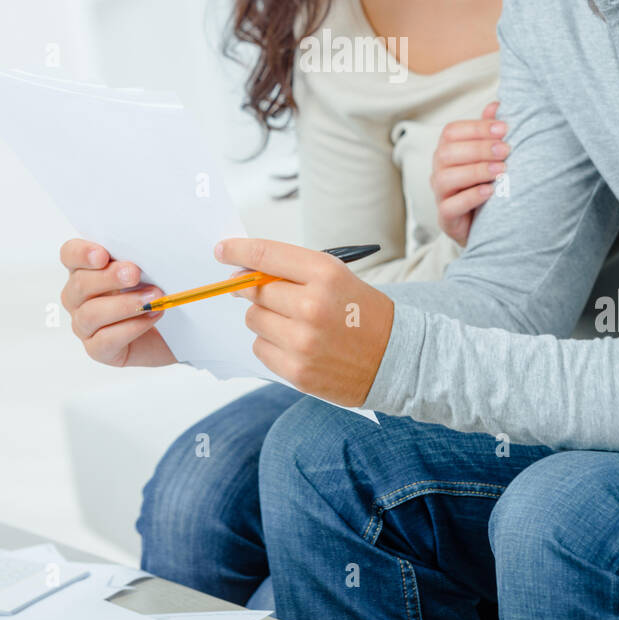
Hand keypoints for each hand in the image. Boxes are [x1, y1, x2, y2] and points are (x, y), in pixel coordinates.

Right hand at [59, 238, 174, 366]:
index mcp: (86, 269)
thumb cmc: (154, 290)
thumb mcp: (149, 267)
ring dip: (124, 304)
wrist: (173, 328)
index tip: (103, 255)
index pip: (70, 254)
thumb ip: (140, 256)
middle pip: (80, 284)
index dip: (81, 253)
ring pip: (91, 314)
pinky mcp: (98, 349)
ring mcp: (85, 325)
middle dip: (109, 277)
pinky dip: (132, 327)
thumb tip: (148, 245)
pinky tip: (152, 316)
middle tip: (134, 273)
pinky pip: (105, 340)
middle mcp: (79, 297)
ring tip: (153, 298)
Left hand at [215, 237, 393, 405]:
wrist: (396, 358)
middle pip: (254, 290)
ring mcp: (303, 341)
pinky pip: (260, 348)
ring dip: (266, 319)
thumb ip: (292, 271)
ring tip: (294, 323)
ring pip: (254, 320)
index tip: (222, 249)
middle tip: (267, 293)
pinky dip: (271, 344)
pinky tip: (296, 344)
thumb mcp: (336, 278)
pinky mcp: (297, 370)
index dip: (238, 250)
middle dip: (254, 289)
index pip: (267, 255)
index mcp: (325, 274)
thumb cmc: (363, 313)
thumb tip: (243, 272)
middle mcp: (312, 305)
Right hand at [431, 100, 508, 245]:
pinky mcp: (445, 217)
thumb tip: (497, 105)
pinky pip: (450, 206)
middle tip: (506, 149)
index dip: (476, 128)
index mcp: (446, 150)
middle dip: (478, 149)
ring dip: (476, 171)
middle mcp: (439, 170)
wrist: (483, 223)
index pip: (452, 132)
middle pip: (447, 153)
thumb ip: (488, 132)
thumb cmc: (483, 182)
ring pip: (446, 178)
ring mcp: (440, 193)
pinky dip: (470, 197)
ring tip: (501, 170)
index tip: (504, 128)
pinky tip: (490, 191)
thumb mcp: (487, 156)